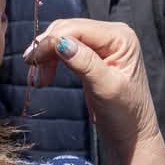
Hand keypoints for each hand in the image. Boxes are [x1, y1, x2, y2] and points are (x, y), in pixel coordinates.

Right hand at [25, 19, 164, 164]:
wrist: (132, 135)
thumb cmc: (125, 114)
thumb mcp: (106, 88)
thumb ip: (85, 63)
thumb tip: (60, 42)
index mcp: (121, 37)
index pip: (78, 28)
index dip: (51, 40)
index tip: (32, 61)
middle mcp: (113, 34)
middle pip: (69, 29)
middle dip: (47, 48)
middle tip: (32, 72)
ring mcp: (104, 43)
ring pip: (64, 37)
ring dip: (47, 55)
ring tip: (38, 78)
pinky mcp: (94, 54)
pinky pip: (68, 48)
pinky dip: (53, 59)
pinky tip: (45, 74)